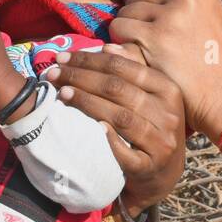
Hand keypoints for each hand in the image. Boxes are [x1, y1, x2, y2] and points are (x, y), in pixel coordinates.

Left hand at [42, 48, 185, 213]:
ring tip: (62, 94)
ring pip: (120, 116)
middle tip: (53, 73)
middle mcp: (168, 113)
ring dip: (87, 103)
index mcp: (168, 90)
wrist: (164, 174)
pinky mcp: (150, 167)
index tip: (63, 57)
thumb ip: (132, 71)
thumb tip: (107, 47)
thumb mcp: (152, 96)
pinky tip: (94, 128)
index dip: (90, 60)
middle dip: (81, 77)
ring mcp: (162, 142)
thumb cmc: (152, 127)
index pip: (124, 67)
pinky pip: (127, 153)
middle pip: (118, 89)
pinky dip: (111, 140)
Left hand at [84, 0, 221, 139]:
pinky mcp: (156, 37)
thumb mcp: (203, 20)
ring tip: (152, 54)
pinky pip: (119, 32)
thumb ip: (173, 3)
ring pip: (124, 14)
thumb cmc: (212, 64)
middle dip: (131, 19)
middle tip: (148, 42)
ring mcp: (172, 14)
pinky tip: (141, 59)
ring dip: (126, 34)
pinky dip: (121, 46)